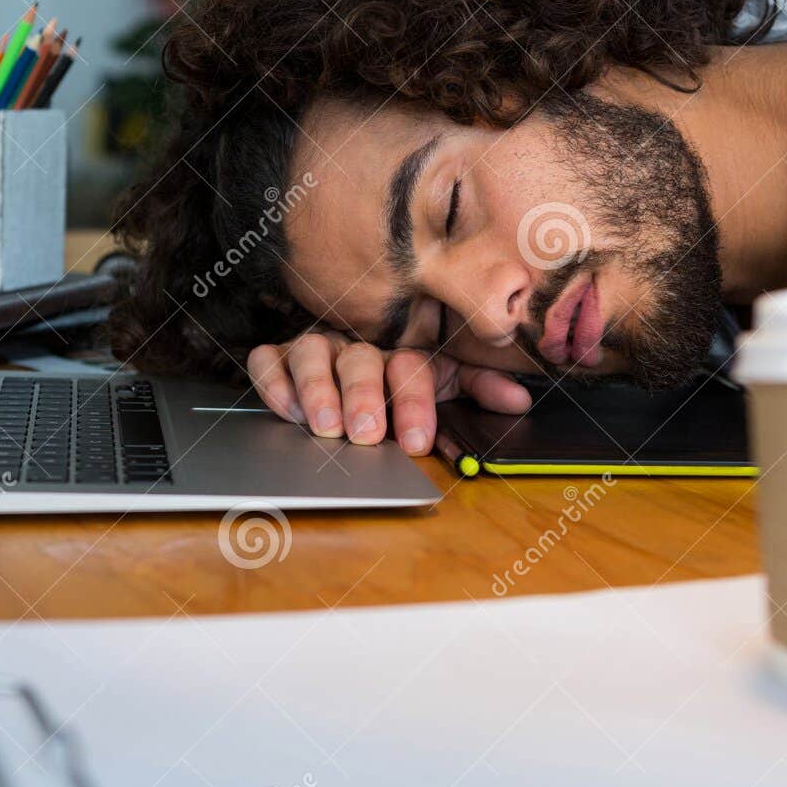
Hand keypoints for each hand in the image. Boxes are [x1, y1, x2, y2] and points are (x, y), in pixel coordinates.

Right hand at [246, 330, 531, 454]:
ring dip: (317, 388)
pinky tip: (287, 411)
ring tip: (325, 426)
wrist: (353, 378)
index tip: (417, 440)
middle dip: (363, 396)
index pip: (411, 367)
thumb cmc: (403, 386)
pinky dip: (275, 382)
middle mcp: (359, 346)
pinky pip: (268, 360)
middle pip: (360, 360)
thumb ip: (477, 391)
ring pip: (311, 352)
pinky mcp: (279, 359)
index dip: (416, 402)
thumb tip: (518, 400)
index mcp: (402, 353)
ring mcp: (317, 349)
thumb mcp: (445, 386)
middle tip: (366, 434)